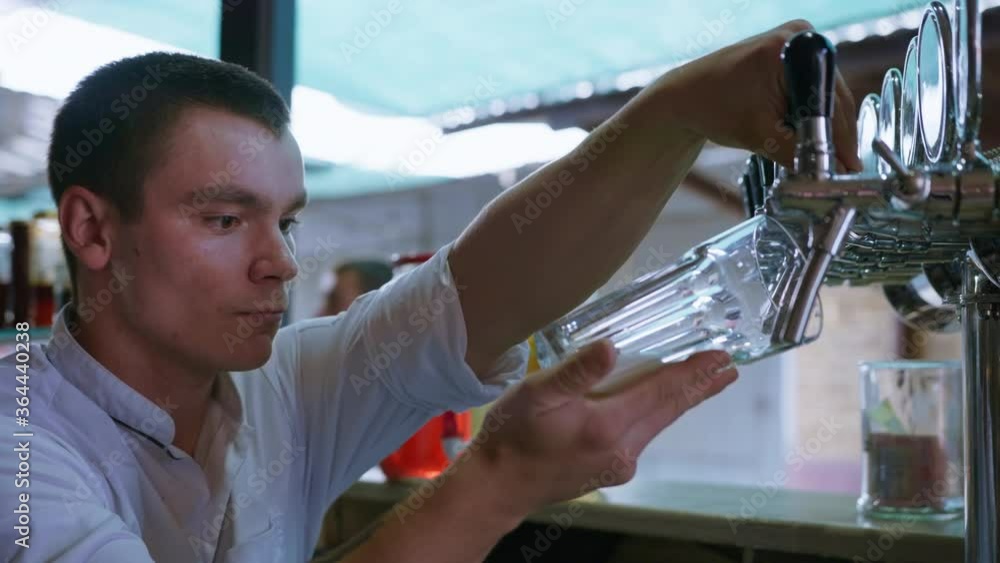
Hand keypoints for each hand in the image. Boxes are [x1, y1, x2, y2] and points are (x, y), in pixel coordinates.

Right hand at [467, 340, 737, 517]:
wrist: (498, 486)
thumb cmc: (511, 435)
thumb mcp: (536, 394)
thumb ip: (576, 372)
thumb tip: (610, 347)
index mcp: (608, 426)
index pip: (662, 392)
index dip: (692, 372)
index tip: (721, 356)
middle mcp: (623, 449)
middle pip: (669, 410)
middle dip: (698, 387)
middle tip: (729, 368)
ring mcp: (619, 463)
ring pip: (658, 423)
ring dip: (680, 399)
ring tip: (701, 381)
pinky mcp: (611, 470)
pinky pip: (644, 433)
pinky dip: (658, 413)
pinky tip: (658, 403)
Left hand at [662, 19, 861, 171]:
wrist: (684, 98)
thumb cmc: (712, 108)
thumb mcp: (759, 135)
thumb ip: (797, 154)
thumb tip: (828, 175)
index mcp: (791, 46)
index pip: (831, 97)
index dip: (841, 136)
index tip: (849, 165)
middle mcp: (798, 35)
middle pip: (831, 93)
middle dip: (835, 133)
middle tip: (844, 168)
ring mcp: (794, 42)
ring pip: (822, 93)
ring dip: (823, 124)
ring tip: (828, 159)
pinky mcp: (788, 54)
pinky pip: (809, 87)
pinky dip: (808, 113)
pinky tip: (808, 137)